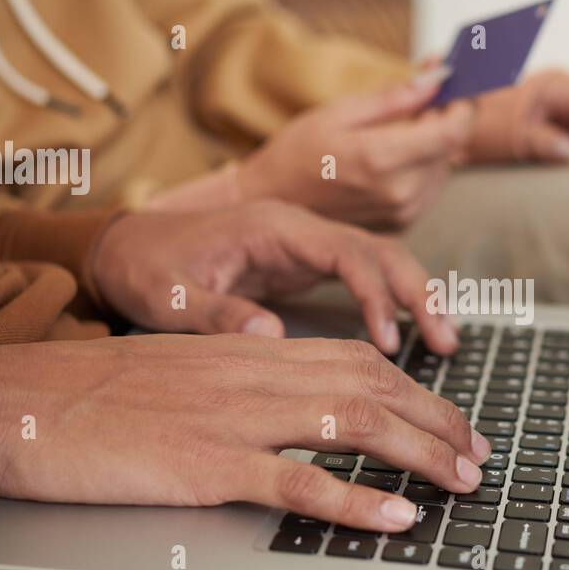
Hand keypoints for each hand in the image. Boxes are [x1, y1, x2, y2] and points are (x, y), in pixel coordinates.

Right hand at [0, 335, 490, 530]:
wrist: (21, 400)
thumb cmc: (95, 392)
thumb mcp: (184, 370)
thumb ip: (244, 378)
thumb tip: (296, 399)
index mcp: (251, 350)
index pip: (358, 359)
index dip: (417, 390)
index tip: (450, 421)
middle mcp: (256, 373)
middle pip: (374, 385)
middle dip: (439, 421)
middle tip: (478, 455)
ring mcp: (235, 418)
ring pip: (354, 422)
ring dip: (421, 453)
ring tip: (462, 481)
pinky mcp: (208, 464)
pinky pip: (299, 483)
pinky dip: (357, 500)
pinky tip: (396, 515)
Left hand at [91, 198, 458, 354]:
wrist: (122, 246)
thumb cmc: (143, 265)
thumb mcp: (167, 293)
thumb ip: (217, 311)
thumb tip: (269, 334)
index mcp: (271, 227)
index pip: (346, 251)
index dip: (375, 294)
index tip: (390, 341)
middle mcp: (298, 229)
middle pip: (379, 249)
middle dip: (419, 292)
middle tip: (446, 341)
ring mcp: (304, 244)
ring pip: (379, 260)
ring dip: (415, 296)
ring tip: (444, 342)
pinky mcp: (304, 264)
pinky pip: (362, 276)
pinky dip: (391, 301)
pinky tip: (409, 336)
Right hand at [238, 67, 472, 229]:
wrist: (273, 202)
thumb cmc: (298, 153)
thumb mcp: (339, 112)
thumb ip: (395, 98)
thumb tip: (436, 79)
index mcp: (382, 159)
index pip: (454, 131)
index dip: (464, 103)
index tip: (456, 82)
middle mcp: (400, 191)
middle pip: (452, 146)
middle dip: (446, 113)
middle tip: (426, 85)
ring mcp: (404, 211)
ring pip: (445, 164)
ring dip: (435, 137)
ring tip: (403, 120)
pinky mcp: (404, 222)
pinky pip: (432, 183)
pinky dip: (424, 160)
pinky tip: (397, 150)